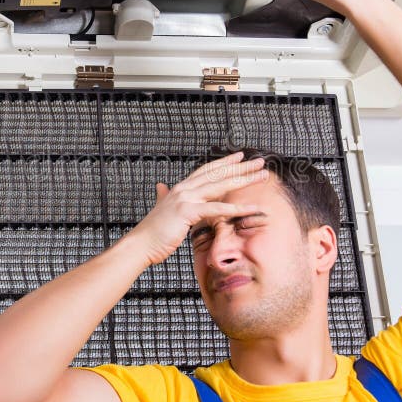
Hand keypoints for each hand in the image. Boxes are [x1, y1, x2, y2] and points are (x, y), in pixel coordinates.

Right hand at [127, 152, 267, 265]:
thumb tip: (161, 186)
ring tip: (261, 175)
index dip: (224, 162)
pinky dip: (235, 208)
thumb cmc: (153, 232)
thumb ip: (164, 196)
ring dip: (244, 179)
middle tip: (259, 162)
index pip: (206, 170)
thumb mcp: (162, 209)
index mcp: (180, 188)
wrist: (140, 244)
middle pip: (217, 173)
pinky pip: (216, 208)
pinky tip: (250, 207)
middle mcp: (184, 189)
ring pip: (220, 185)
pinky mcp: (187, 212)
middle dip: (240, 167)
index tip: (240, 157)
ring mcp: (185, 198)